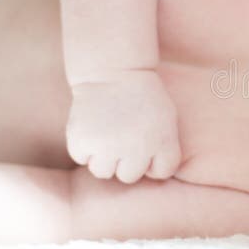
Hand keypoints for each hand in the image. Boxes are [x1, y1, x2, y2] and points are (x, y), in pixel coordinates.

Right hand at [65, 69, 182, 182]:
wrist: (114, 71)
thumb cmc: (144, 98)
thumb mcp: (167, 120)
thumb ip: (164, 149)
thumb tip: (152, 177)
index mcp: (162, 142)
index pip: (161, 173)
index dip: (154, 161)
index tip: (149, 143)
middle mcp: (136, 148)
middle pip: (129, 177)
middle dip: (127, 161)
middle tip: (124, 136)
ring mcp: (107, 146)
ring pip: (103, 172)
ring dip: (104, 157)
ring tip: (108, 133)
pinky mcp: (82, 141)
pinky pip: (82, 158)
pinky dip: (85, 147)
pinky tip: (93, 127)